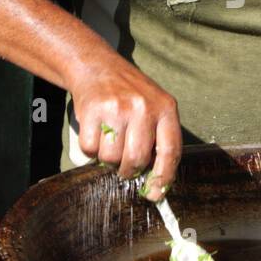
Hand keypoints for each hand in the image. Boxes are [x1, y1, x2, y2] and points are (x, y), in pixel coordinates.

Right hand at [70, 53, 181, 200]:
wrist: (97, 66)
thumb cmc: (129, 93)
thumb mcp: (154, 106)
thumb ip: (159, 138)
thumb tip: (157, 182)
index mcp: (165, 108)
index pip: (170, 151)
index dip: (164, 177)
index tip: (155, 194)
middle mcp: (143, 107)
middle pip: (137, 160)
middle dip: (129, 171)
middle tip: (124, 166)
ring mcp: (117, 108)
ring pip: (112, 158)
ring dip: (108, 159)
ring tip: (109, 141)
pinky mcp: (92, 110)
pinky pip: (90, 149)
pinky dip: (90, 150)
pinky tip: (95, 133)